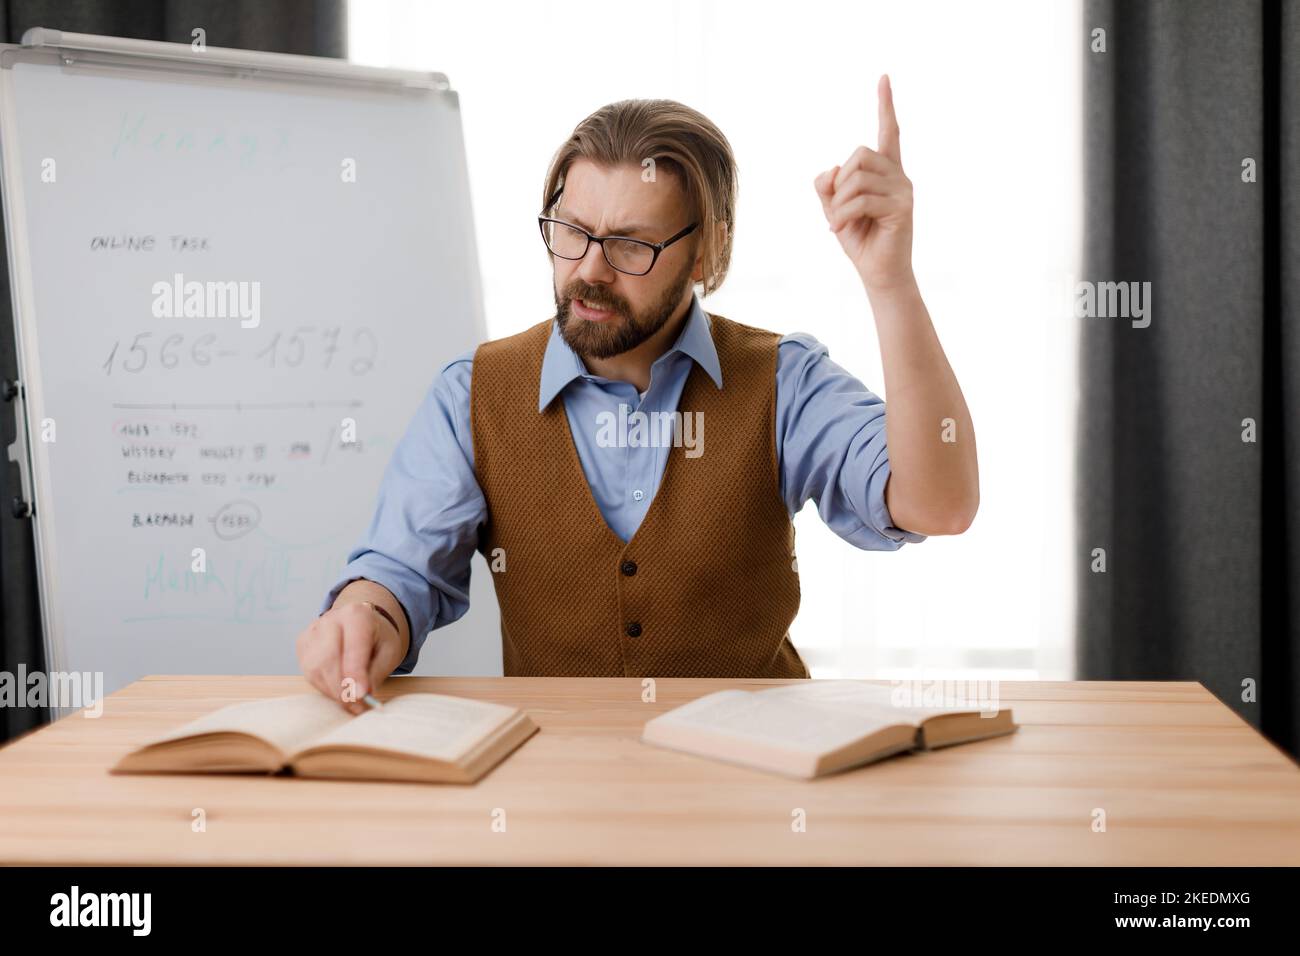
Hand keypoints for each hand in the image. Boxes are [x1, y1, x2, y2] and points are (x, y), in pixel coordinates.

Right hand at [296, 602, 404, 714]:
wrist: (362, 625)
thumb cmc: (377, 639)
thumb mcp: (388, 653)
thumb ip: (375, 673)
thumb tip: (360, 696)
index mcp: (356, 615)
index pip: (353, 646)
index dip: (355, 674)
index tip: (361, 695)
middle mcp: (330, 619)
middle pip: (328, 658)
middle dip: (341, 688)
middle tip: (356, 706)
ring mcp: (312, 631)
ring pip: (315, 668)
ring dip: (332, 691)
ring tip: (351, 703)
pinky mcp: (302, 644)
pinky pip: (308, 673)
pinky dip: (324, 688)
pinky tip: (338, 692)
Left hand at [814, 74, 914, 292]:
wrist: (878, 272)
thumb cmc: (859, 238)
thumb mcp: (834, 208)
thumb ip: (827, 186)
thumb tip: (831, 169)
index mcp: (886, 171)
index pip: (888, 131)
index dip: (885, 105)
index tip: (884, 78)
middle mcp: (899, 175)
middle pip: (859, 155)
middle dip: (839, 181)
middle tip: (835, 208)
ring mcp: (903, 190)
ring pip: (858, 177)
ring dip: (838, 201)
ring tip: (838, 221)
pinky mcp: (902, 208)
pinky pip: (862, 199)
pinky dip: (842, 213)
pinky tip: (837, 229)